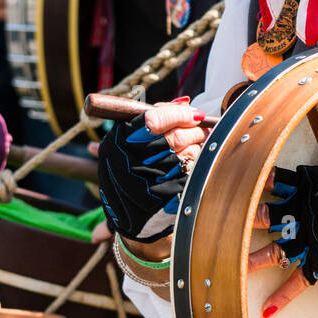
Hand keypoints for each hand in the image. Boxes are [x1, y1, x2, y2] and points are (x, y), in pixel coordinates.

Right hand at [97, 98, 207, 243]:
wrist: (132, 215)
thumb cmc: (131, 170)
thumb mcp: (129, 142)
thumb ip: (155, 119)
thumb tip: (184, 102)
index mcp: (118, 144)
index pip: (154, 119)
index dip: (177, 113)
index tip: (192, 112)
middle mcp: (132, 163)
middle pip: (174, 136)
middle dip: (193, 128)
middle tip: (199, 125)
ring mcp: (150, 182)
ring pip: (188, 153)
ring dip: (198, 144)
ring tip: (198, 141)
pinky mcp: (168, 197)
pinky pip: (192, 172)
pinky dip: (199, 162)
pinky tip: (195, 160)